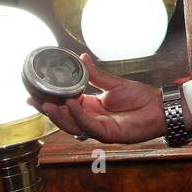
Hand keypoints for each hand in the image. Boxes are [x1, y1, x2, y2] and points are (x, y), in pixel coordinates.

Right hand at [28, 53, 166, 144]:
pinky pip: (88, 125)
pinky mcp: (108, 134)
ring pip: (72, 125)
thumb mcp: (113, 83)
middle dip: (48, 111)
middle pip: (64, 118)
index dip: (51, 102)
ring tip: (46, 103)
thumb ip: (95, 74)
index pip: (65, 107)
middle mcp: (92, 120)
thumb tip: (81, 57)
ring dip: (58, 115)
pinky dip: (78, 115)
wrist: (159, 106)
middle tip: (33, 100)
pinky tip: (70, 105)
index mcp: (91, 108)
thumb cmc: (140, 97)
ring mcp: (99, 128)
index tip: (34, 94)